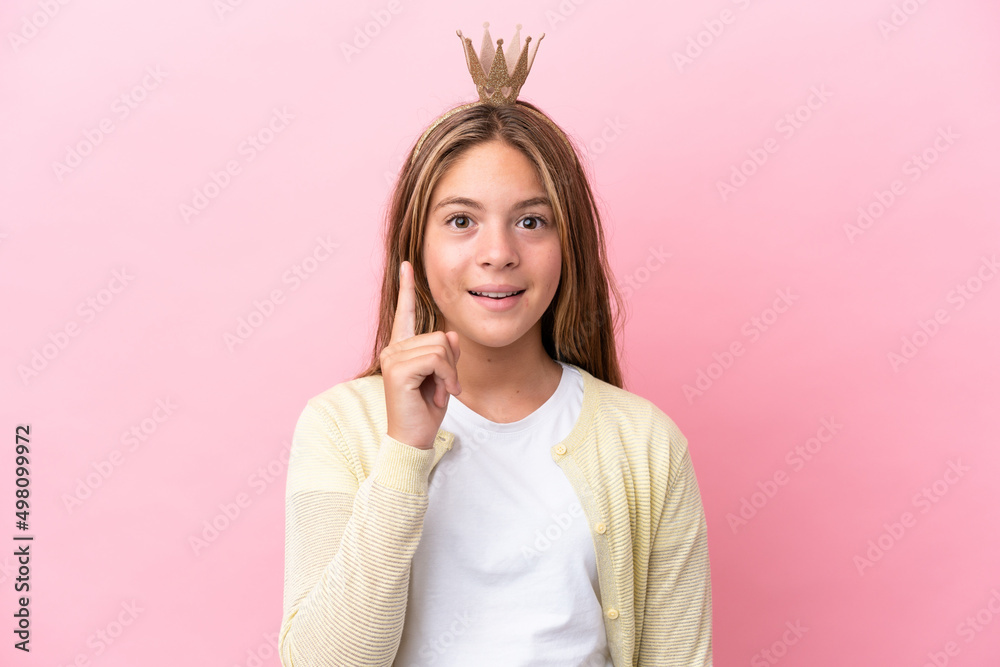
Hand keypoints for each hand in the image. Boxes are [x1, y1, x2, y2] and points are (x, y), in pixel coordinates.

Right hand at [381, 260, 461, 449]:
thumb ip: (446, 353)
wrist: (414, 439)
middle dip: (450, 364)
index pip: (406, 314)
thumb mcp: (444, 376)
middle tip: (442, 387)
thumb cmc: (426, 411)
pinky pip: (437, 359)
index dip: (407, 289)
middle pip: (439, 336)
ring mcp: (393, 358)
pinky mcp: (398, 369)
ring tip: (438, 392)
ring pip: (440, 347)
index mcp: (401, 349)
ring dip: (449, 373)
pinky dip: (446, 377)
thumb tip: (450, 335)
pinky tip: (438, 394)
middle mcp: (393, 349)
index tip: (407, 265)